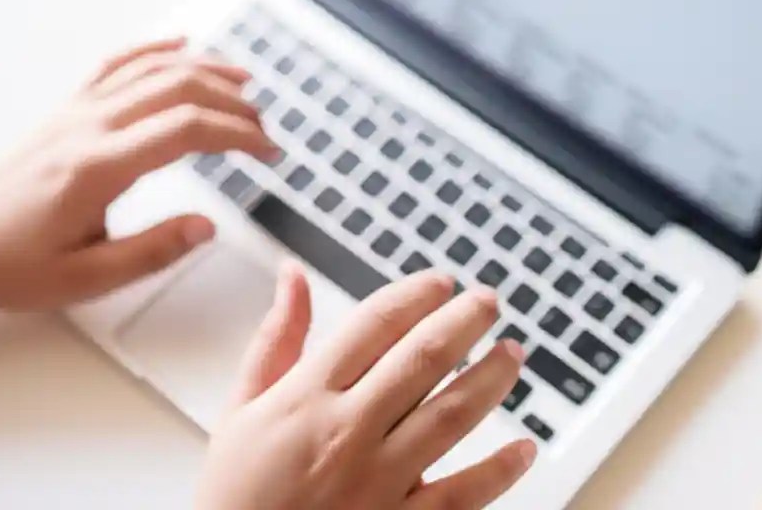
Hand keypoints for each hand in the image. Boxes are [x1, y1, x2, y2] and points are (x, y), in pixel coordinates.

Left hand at [0, 38, 276, 318]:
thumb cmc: (9, 263)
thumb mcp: (86, 278)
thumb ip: (152, 252)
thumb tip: (206, 228)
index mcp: (98, 167)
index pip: (187, 130)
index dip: (239, 136)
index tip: (268, 152)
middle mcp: (89, 127)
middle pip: (179, 89)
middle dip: (233, 104)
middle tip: (265, 130)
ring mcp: (76, 112)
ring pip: (152, 70)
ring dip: (205, 70)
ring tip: (245, 85)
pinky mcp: (67, 111)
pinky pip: (116, 65)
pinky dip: (153, 49)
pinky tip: (180, 45)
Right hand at [198, 265, 536, 509]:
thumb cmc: (237, 494)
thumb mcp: (241, 410)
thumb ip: (276, 339)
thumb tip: (294, 274)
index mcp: (305, 398)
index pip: (374, 324)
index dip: (416, 294)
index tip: (441, 283)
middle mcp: (345, 432)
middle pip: (423, 358)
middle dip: (466, 321)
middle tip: (489, 302)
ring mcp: (376, 481)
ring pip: (451, 415)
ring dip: (491, 378)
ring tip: (512, 354)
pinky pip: (462, 494)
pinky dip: (500, 470)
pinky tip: (524, 447)